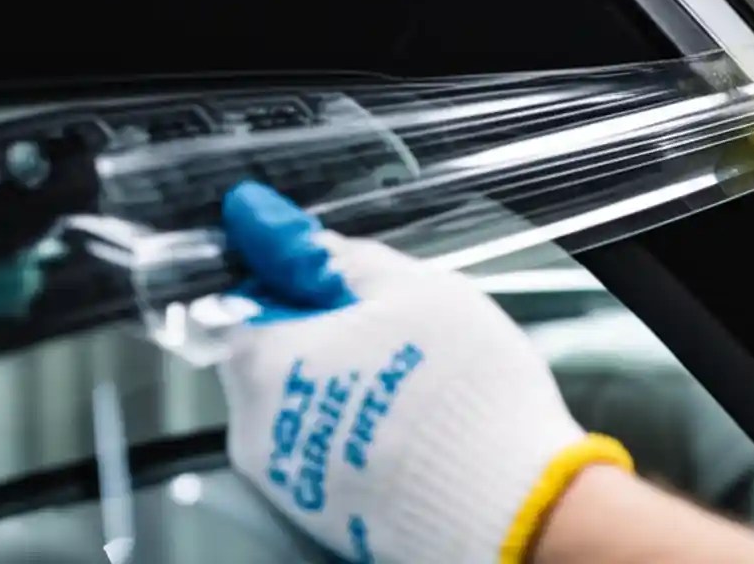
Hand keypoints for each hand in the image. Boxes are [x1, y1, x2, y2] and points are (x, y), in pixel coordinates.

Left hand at [212, 182, 632, 563]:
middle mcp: (256, 428)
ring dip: (344, 384)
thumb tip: (296, 236)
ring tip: (413, 383)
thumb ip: (341, 258)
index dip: (294, 276)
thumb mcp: (414, 288)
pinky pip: (327, 455)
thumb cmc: (465, 400)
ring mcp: (287, 481)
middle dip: (322, 334)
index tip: (332, 274)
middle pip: (272, 356)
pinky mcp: (322, 517)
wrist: (507, 505)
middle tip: (390, 328)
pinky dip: (358, 434)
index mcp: (265, 360)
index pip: (246, 297)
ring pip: (302, 406)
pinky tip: (412, 426)